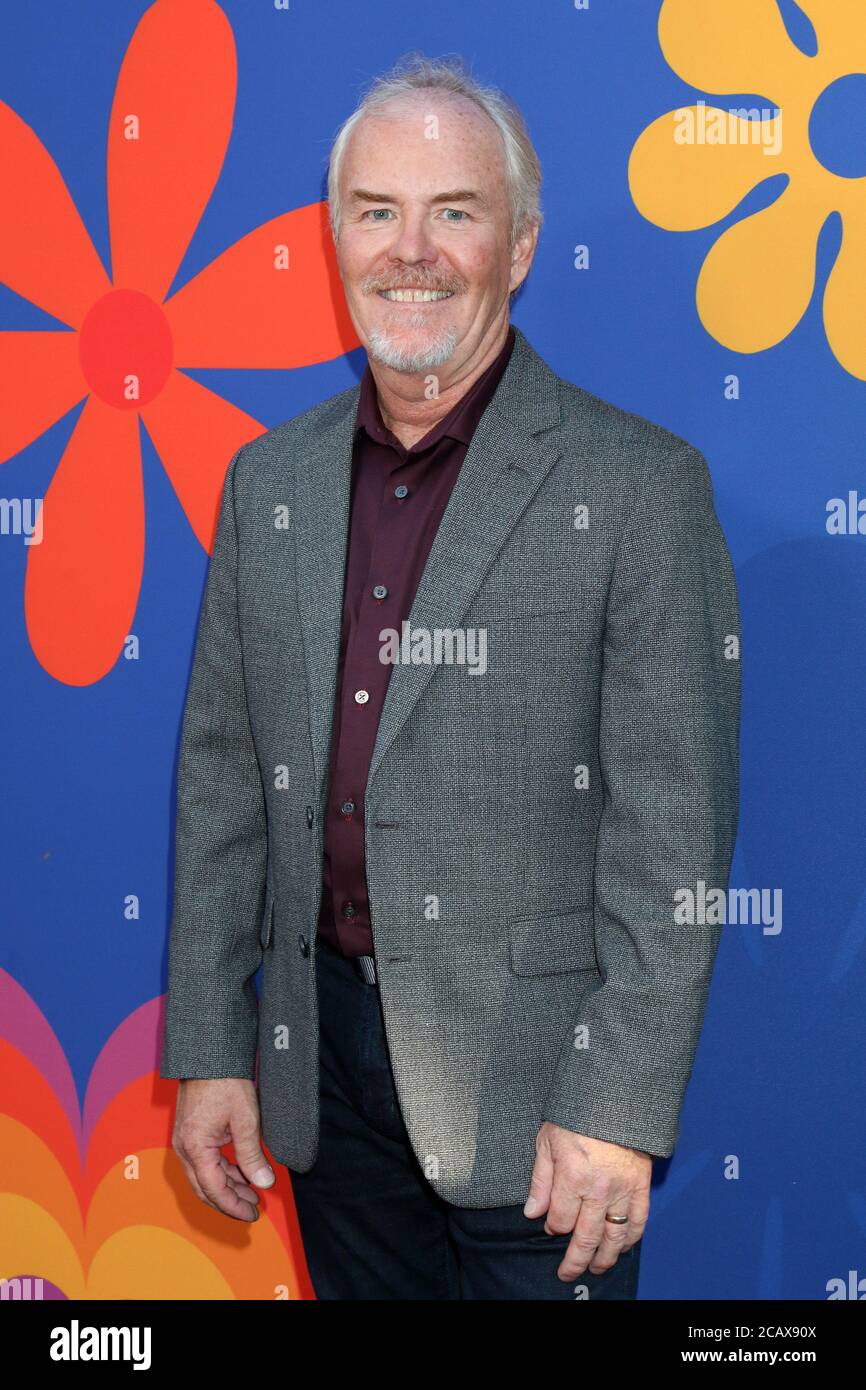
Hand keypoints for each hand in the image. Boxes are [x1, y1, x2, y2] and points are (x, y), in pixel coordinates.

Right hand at [171, 1078, 274, 1220]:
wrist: (209, 1054)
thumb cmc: (225, 1082)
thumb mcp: (246, 1120)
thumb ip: (252, 1156)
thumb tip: (264, 1183)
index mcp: (195, 1148)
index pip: (214, 1190)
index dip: (234, 1206)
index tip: (252, 1215)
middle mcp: (184, 1149)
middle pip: (205, 1188)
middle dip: (230, 1201)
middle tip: (254, 1209)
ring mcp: (184, 1141)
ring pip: (204, 1176)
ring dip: (227, 1186)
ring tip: (252, 1192)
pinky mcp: (189, 1133)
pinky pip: (204, 1162)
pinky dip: (222, 1171)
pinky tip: (241, 1173)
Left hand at [524, 1122, 650, 1280]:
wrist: (613, 1096)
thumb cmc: (576, 1115)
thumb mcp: (547, 1141)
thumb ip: (540, 1180)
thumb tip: (533, 1212)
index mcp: (573, 1177)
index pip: (560, 1220)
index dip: (552, 1228)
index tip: (550, 1226)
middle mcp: (599, 1189)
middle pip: (586, 1237)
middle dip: (575, 1260)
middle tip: (567, 1273)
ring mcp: (623, 1189)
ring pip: (614, 1236)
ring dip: (604, 1258)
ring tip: (596, 1268)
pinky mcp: (641, 1185)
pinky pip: (638, 1220)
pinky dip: (631, 1238)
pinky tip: (623, 1247)